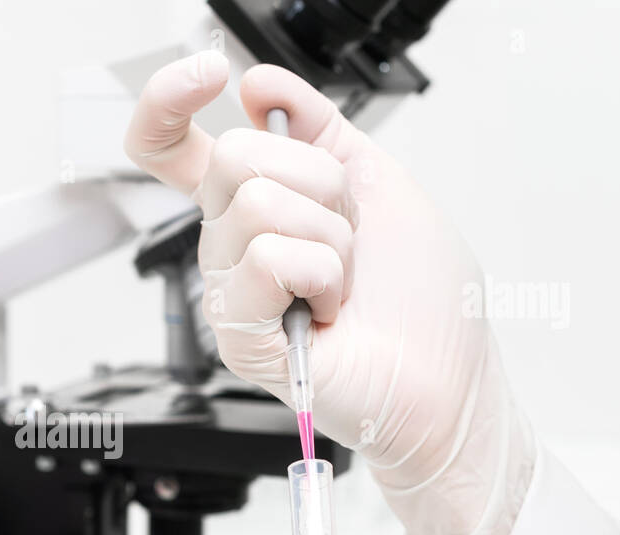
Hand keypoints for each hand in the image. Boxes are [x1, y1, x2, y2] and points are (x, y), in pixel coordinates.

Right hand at [124, 52, 533, 534]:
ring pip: (256, 204)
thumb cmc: (423, 300)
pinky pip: (264, 259)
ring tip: (342, 283)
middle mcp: (235, 247)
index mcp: (260, 208)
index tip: (206, 72)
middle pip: (232, 157)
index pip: (179, 150)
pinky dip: (319, 274)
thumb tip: (258, 88)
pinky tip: (327, 309)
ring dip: (329, 236)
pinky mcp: (240, 335)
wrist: (448, 378)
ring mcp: (234, 291)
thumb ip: (321, 127)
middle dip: (316, 182)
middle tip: (345, 235)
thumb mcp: (378, 183)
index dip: (171, 102)